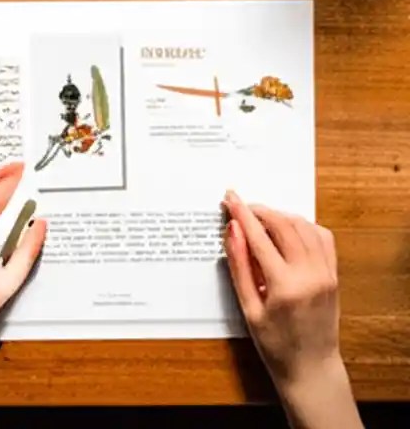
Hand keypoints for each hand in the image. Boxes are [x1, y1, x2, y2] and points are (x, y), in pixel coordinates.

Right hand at [223, 191, 360, 428]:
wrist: (310, 366)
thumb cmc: (275, 344)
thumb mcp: (248, 307)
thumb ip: (240, 265)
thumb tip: (233, 231)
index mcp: (285, 286)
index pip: (259, 237)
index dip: (242, 214)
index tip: (230, 199)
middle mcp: (310, 275)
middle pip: (284, 225)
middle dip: (260, 210)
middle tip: (241, 206)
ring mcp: (326, 273)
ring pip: (304, 226)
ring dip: (281, 216)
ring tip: (261, 219)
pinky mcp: (333, 274)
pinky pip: (322, 238)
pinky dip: (304, 226)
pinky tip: (288, 230)